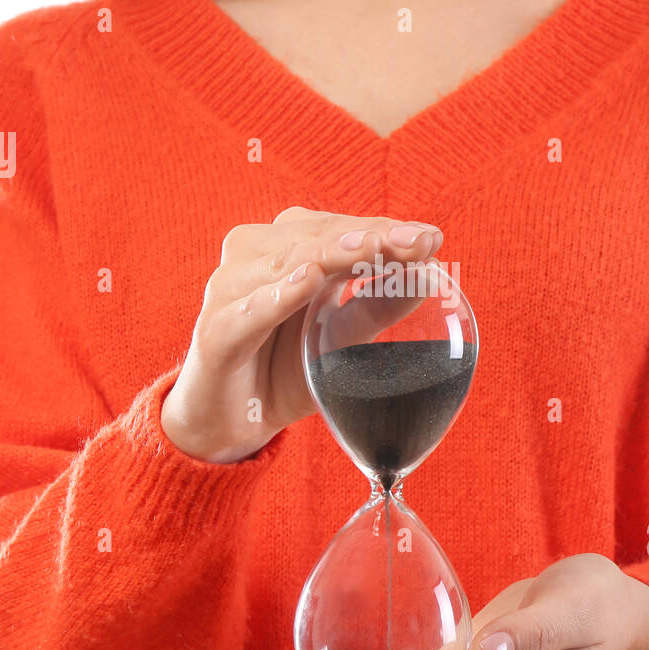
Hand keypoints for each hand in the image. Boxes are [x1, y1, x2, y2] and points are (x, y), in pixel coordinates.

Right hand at [161, 206, 442, 462]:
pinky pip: (251, 308)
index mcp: (290, 248)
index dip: (387, 229)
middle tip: (418, 242)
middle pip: (319, 235)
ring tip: (372, 249)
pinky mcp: (215, 328)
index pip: (343, 228)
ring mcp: (231, 288)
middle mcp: (257, 255)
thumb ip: (378, 306)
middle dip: (370, 237)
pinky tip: (308, 280)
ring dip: (331, 253)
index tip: (432, 238)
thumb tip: (430, 274)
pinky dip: (279, 294)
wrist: (229, 421)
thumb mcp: (342, 338)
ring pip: (286, 260)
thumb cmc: (284, 368)